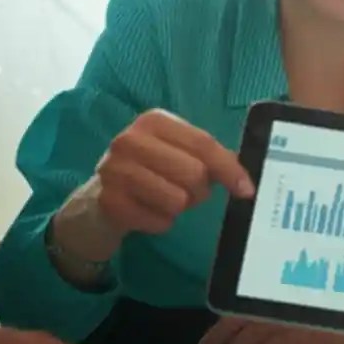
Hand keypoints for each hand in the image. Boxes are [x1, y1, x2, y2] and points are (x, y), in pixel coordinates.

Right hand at [55, 110, 254, 258]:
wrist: (97, 200)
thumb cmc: (149, 172)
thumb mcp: (175, 153)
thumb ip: (210, 158)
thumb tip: (244, 181)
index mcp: (154, 121)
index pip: (203, 144)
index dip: (229, 169)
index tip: (246, 189)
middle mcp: (130, 139)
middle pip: (194, 173)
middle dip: (199, 191)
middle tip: (185, 192)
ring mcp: (114, 169)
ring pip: (178, 199)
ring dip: (179, 207)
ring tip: (163, 199)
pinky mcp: (109, 201)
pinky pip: (160, 221)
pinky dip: (161, 222)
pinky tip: (146, 211)